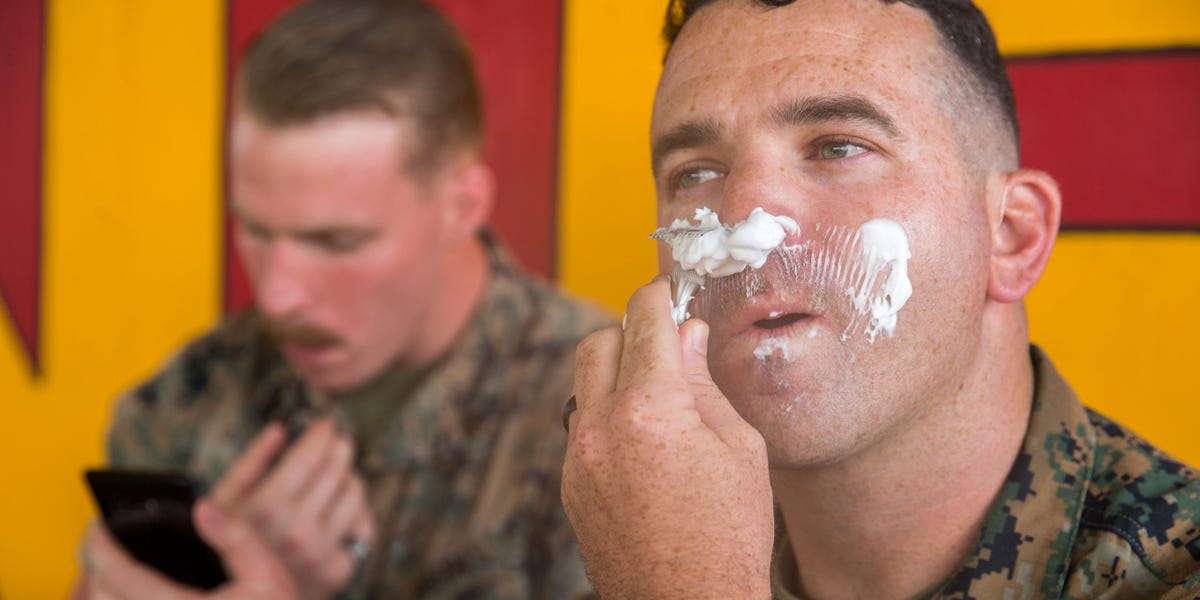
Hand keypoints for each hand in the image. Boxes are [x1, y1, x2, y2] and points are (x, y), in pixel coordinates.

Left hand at [77, 500, 299, 598]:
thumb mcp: (268, 574)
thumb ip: (237, 537)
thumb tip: (203, 507)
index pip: (118, 576)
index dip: (99, 548)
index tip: (96, 526)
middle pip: (100, 598)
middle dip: (94, 567)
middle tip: (101, 542)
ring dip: (102, 591)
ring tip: (111, 568)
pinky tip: (130, 595)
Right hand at [209, 418, 373, 599]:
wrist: (254, 593)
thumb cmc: (240, 536)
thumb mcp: (228, 497)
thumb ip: (251, 460)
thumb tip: (280, 429)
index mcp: (264, 511)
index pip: (308, 459)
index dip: (321, 435)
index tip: (326, 424)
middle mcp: (294, 534)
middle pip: (335, 471)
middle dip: (340, 447)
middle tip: (339, 441)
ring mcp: (319, 554)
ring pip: (353, 492)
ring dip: (348, 477)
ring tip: (333, 479)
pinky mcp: (339, 570)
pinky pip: (363, 524)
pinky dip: (352, 513)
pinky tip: (335, 513)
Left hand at [561, 278, 774, 599]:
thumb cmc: (728, 535)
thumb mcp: (740, 448)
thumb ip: (705, 383)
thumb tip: (687, 336)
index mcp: (650, 411)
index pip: (644, 322)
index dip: (659, 296)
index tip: (669, 291)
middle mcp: (601, 428)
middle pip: (598, 342)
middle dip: (630, 331)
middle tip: (664, 343)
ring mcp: (577, 459)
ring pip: (584, 385)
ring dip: (615, 375)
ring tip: (658, 399)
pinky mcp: (569, 485)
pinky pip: (581, 428)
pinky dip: (607, 417)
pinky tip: (644, 443)